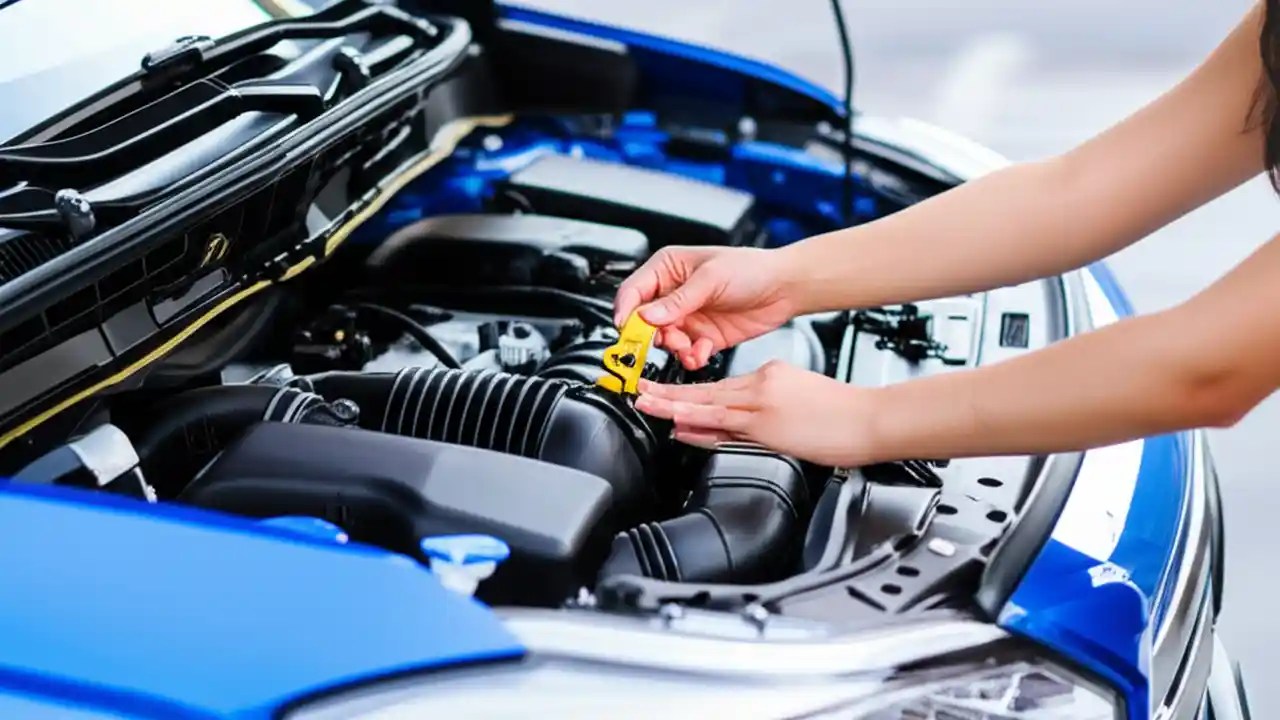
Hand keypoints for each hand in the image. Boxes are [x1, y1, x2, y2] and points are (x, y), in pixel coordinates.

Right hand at [614, 246, 797, 369]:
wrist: (785, 287)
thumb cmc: (751, 268)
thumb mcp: (711, 279)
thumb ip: (678, 300)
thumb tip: (647, 316)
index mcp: (668, 269)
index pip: (634, 291)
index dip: (626, 311)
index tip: (626, 329)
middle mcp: (674, 294)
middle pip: (645, 321)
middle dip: (653, 335)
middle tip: (665, 341)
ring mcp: (688, 317)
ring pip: (665, 341)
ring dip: (675, 348)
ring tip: (690, 347)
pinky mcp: (702, 337)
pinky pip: (686, 353)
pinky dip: (691, 357)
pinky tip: (702, 352)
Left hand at [634, 361, 876, 466]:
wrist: (868, 419)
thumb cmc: (842, 412)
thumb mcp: (800, 391)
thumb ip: (771, 399)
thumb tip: (747, 418)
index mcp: (769, 374)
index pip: (723, 387)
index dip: (693, 392)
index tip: (671, 395)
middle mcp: (761, 384)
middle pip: (707, 391)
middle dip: (671, 394)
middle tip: (642, 393)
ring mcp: (762, 405)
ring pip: (708, 405)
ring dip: (674, 406)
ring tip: (649, 406)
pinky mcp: (767, 425)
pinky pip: (725, 425)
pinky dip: (699, 425)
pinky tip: (680, 427)